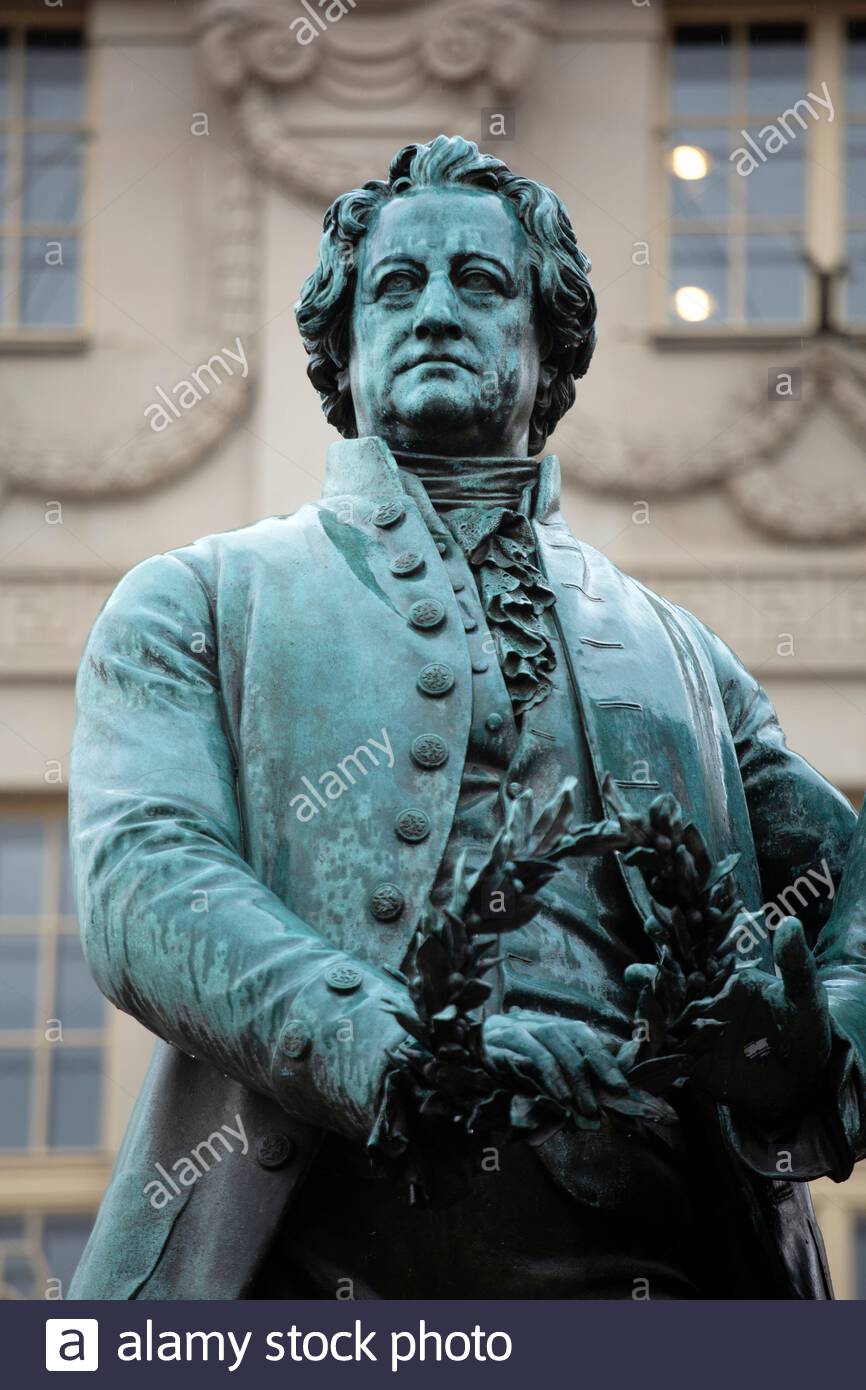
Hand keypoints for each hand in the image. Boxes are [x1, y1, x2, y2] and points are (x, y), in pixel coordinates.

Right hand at [482, 1008, 653, 1128]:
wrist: (458, 1052)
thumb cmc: (507, 1064)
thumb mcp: (542, 1065)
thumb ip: (571, 1071)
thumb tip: (608, 1085)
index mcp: (547, 1023)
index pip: (581, 1033)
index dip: (603, 1058)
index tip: (620, 1088)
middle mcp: (530, 1021)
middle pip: (565, 1036)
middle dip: (586, 1073)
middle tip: (596, 1108)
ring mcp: (509, 1030)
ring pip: (545, 1045)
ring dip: (565, 1078)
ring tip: (576, 1107)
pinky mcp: (491, 1046)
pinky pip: (517, 1057)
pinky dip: (538, 1077)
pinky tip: (548, 1097)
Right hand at [631, 917, 832, 1123]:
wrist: (803, 1082)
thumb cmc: (805, 1031)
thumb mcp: (804, 995)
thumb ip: (795, 963)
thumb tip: (790, 922)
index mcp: (725, 976)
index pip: (696, 951)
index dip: (675, 936)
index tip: (656, 922)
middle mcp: (703, 999)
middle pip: (667, 983)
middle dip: (646, 976)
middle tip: (635, 974)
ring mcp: (694, 1031)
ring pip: (660, 1018)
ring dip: (645, 1014)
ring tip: (638, 1017)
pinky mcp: (690, 1062)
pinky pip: (665, 1055)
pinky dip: (649, 1052)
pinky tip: (637, 1052)